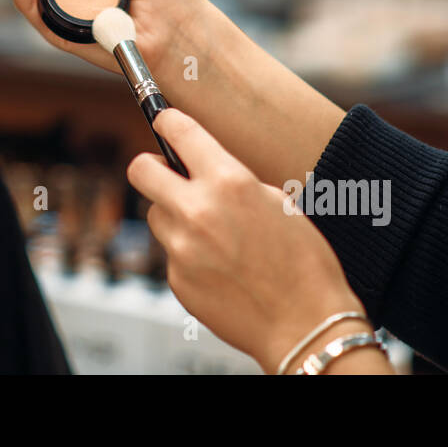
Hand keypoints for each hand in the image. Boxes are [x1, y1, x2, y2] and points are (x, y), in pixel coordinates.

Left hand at [127, 107, 377, 372]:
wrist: (307, 324)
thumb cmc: (305, 263)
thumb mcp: (275, 202)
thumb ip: (231, 180)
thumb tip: (200, 167)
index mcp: (228, 181)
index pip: (177, 130)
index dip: (167, 121)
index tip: (165, 121)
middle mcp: (197, 210)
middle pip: (140, 170)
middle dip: (152, 167)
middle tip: (170, 175)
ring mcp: (181, 248)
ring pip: (155, 214)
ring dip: (174, 215)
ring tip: (212, 233)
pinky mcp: (177, 280)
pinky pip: (171, 253)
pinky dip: (187, 254)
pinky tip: (219, 266)